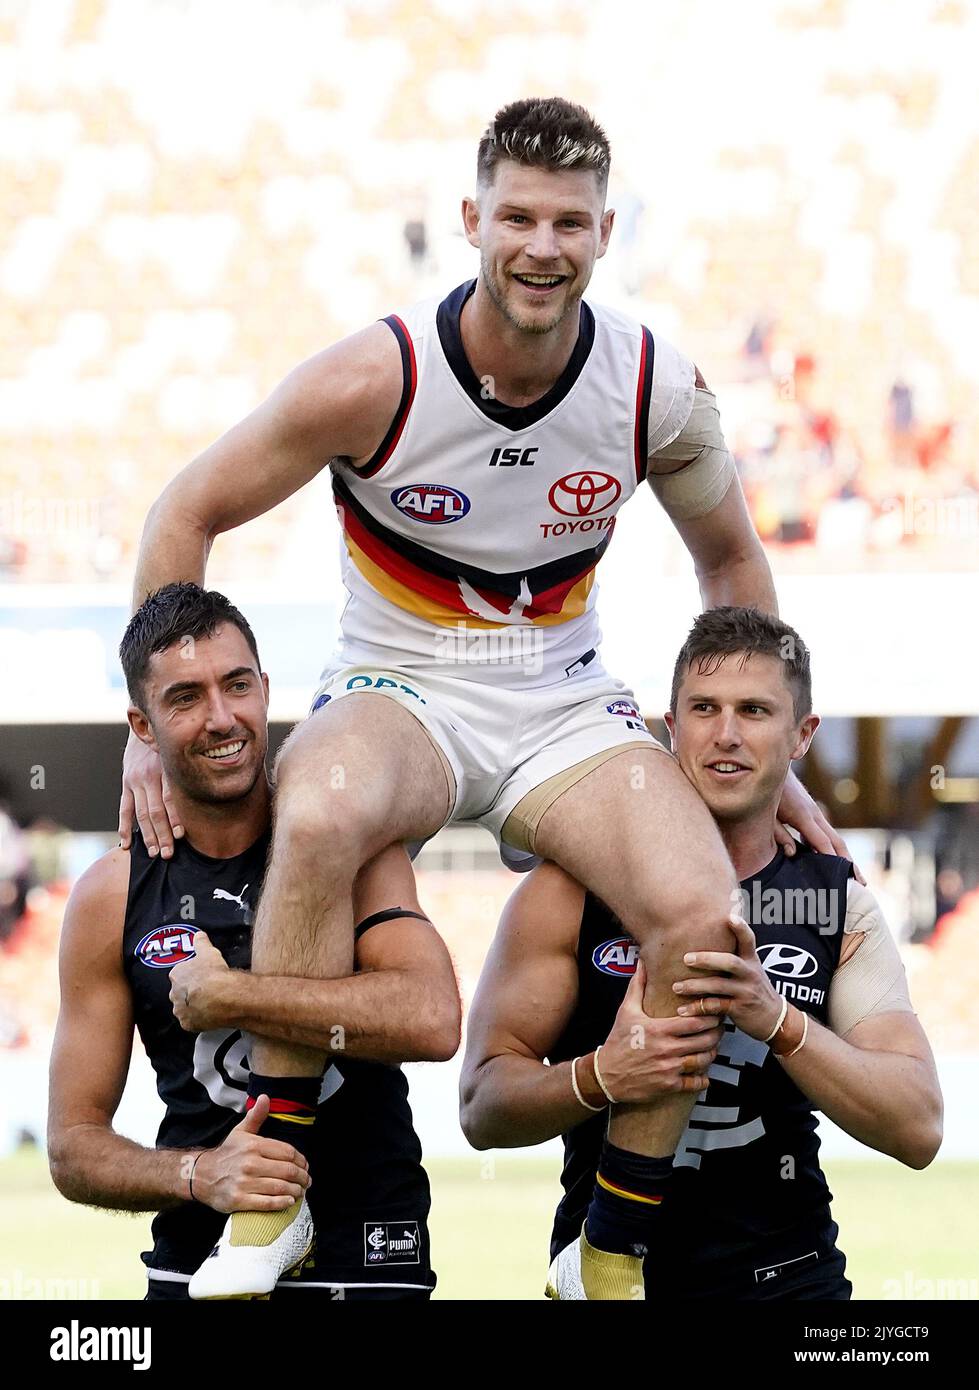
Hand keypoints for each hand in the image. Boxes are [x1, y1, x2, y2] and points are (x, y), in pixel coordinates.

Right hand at [119, 729, 182, 858]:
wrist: (145, 725)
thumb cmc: (172, 744)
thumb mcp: (182, 753)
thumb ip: (191, 771)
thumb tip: (214, 786)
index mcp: (164, 769)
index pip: (169, 798)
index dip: (174, 817)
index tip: (179, 836)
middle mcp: (148, 776)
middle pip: (154, 811)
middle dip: (161, 834)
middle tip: (167, 854)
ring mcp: (134, 781)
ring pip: (140, 813)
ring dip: (146, 835)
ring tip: (153, 853)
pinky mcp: (126, 783)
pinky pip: (124, 808)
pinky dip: (124, 827)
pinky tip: (126, 844)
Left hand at [170, 932, 232, 1031]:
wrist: (223, 996)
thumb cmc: (214, 972)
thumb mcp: (209, 951)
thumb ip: (201, 942)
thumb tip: (199, 934)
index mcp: (176, 975)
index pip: (180, 974)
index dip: (191, 975)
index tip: (201, 976)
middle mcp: (173, 994)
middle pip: (179, 992)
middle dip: (189, 992)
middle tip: (205, 990)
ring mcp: (180, 1011)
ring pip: (184, 1008)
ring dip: (193, 1006)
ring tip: (209, 1003)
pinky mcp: (188, 1025)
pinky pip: (192, 1022)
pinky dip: (199, 1019)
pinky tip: (209, 1015)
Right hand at [190, 1095, 310, 1213]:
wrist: (200, 1175)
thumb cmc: (226, 1154)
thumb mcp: (240, 1132)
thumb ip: (256, 1116)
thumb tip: (265, 1097)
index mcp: (254, 1146)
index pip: (288, 1152)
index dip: (301, 1160)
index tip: (305, 1166)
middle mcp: (250, 1163)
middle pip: (287, 1170)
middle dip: (302, 1177)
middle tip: (307, 1181)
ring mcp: (244, 1183)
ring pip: (280, 1187)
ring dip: (296, 1191)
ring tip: (301, 1191)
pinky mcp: (239, 1200)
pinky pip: (267, 1203)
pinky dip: (282, 1203)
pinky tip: (289, 1201)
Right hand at [597, 960, 723, 1100]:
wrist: (606, 1074)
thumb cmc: (618, 1040)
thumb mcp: (626, 1011)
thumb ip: (637, 986)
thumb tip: (642, 962)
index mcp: (659, 1029)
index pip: (694, 1021)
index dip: (708, 1017)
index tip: (714, 1013)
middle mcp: (667, 1049)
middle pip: (703, 1040)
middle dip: (716, 1034)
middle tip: (720, 1029)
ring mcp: (668, 1069)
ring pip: (702, 1061)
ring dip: (711, 1054)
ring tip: (713, 1047)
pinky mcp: (668, 1085)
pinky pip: (694, 1083)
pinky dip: (703, 1079)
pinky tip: (704, 1074)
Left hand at [673, 916, 782, 1040]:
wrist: (774, 1018)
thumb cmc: (753, 989)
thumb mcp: (750, 969)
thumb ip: (733, 955)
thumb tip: (706, 934)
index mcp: (751, 960)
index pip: (748, 940)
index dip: (741, 928)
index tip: (730, 916)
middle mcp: (750, 973)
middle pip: (730, 962)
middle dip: (706, 959)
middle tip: (685, 958)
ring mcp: (746, 992)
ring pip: (719, 985)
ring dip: (695, 986)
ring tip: (676, 987)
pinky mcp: (740, 1009)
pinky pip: (716, 1007)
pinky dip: (698, 1008)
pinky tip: (682, 1009)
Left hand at [776, 769, 864, 883]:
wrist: (772, 766)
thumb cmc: (767, 793)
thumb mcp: (768, 814)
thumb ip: (779, 834)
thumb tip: (791, 854)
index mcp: (802, 816)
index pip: (822, 842)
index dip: (832, 859)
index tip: (841, 876)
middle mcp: (814, 814)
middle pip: (837, 842)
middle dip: (850, 862)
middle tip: (862, 883)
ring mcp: (815, 813)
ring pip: (834, 838)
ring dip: (846, 857)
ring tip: (855, 877)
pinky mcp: (813, 813)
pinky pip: (826, 833)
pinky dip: (833, 848)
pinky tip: (834, 862)